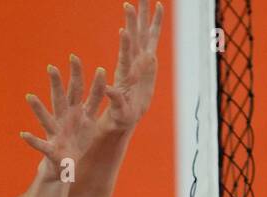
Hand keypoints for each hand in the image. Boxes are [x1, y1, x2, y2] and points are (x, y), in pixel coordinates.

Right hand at [22, 57, 108, 176]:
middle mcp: (65, 118)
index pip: (85, 94)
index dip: (93, 84)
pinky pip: (41, 144)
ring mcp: (57, 132)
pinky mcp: (51, 149)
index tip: (101, 69)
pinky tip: (24, 134)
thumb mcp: (90, 121)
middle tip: (52, 67)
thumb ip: (95, 102)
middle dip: (56, 84)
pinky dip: (32, 140)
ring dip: (37, 108)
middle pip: (61, 98)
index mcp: (79, 113)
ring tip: (29, 97)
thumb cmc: (80, 140)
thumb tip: (110, 87)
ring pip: (46, 118)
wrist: (70, 163)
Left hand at [103, 0, 164, 131]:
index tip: (124, 30)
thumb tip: (108, 89)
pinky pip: (152, 37)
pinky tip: (158, 7)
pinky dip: (155, 22)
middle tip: (136, 0)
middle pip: (134, 36)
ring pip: (143, 31)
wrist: (125, 115)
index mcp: (125, 74)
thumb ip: (114, 100)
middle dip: (135, 19)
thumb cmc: (120, 115)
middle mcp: (133, 61)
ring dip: (144, 14)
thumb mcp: (117, 110)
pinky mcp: (149, 59)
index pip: (125, 55)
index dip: (126, 44)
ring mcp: (141, 58)